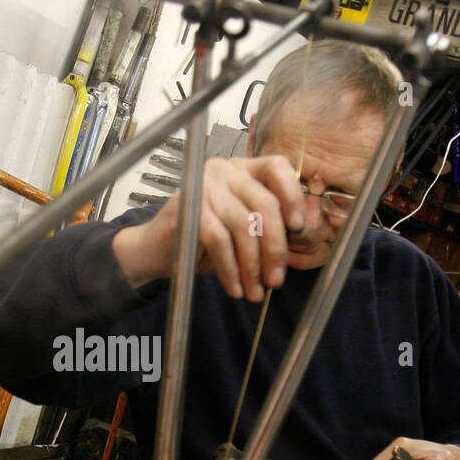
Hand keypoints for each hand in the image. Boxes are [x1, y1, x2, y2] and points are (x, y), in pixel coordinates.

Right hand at [111, 156, 314, 300]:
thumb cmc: (203, 240)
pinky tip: (234, 288)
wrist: (155, 249)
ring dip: (252, 266)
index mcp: (243, 169)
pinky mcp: (189, 207)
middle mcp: (224, 170)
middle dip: (275, 248)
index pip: (278, 168)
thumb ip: (269, 227)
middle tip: (276, 280)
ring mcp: (205, 186)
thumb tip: (303, 239)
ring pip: (244, 226)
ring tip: (254, 292)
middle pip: (265, 204)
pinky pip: (220, 241)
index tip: (298, 228)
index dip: (293, 196)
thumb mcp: (241, 229)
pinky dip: (230, 269)